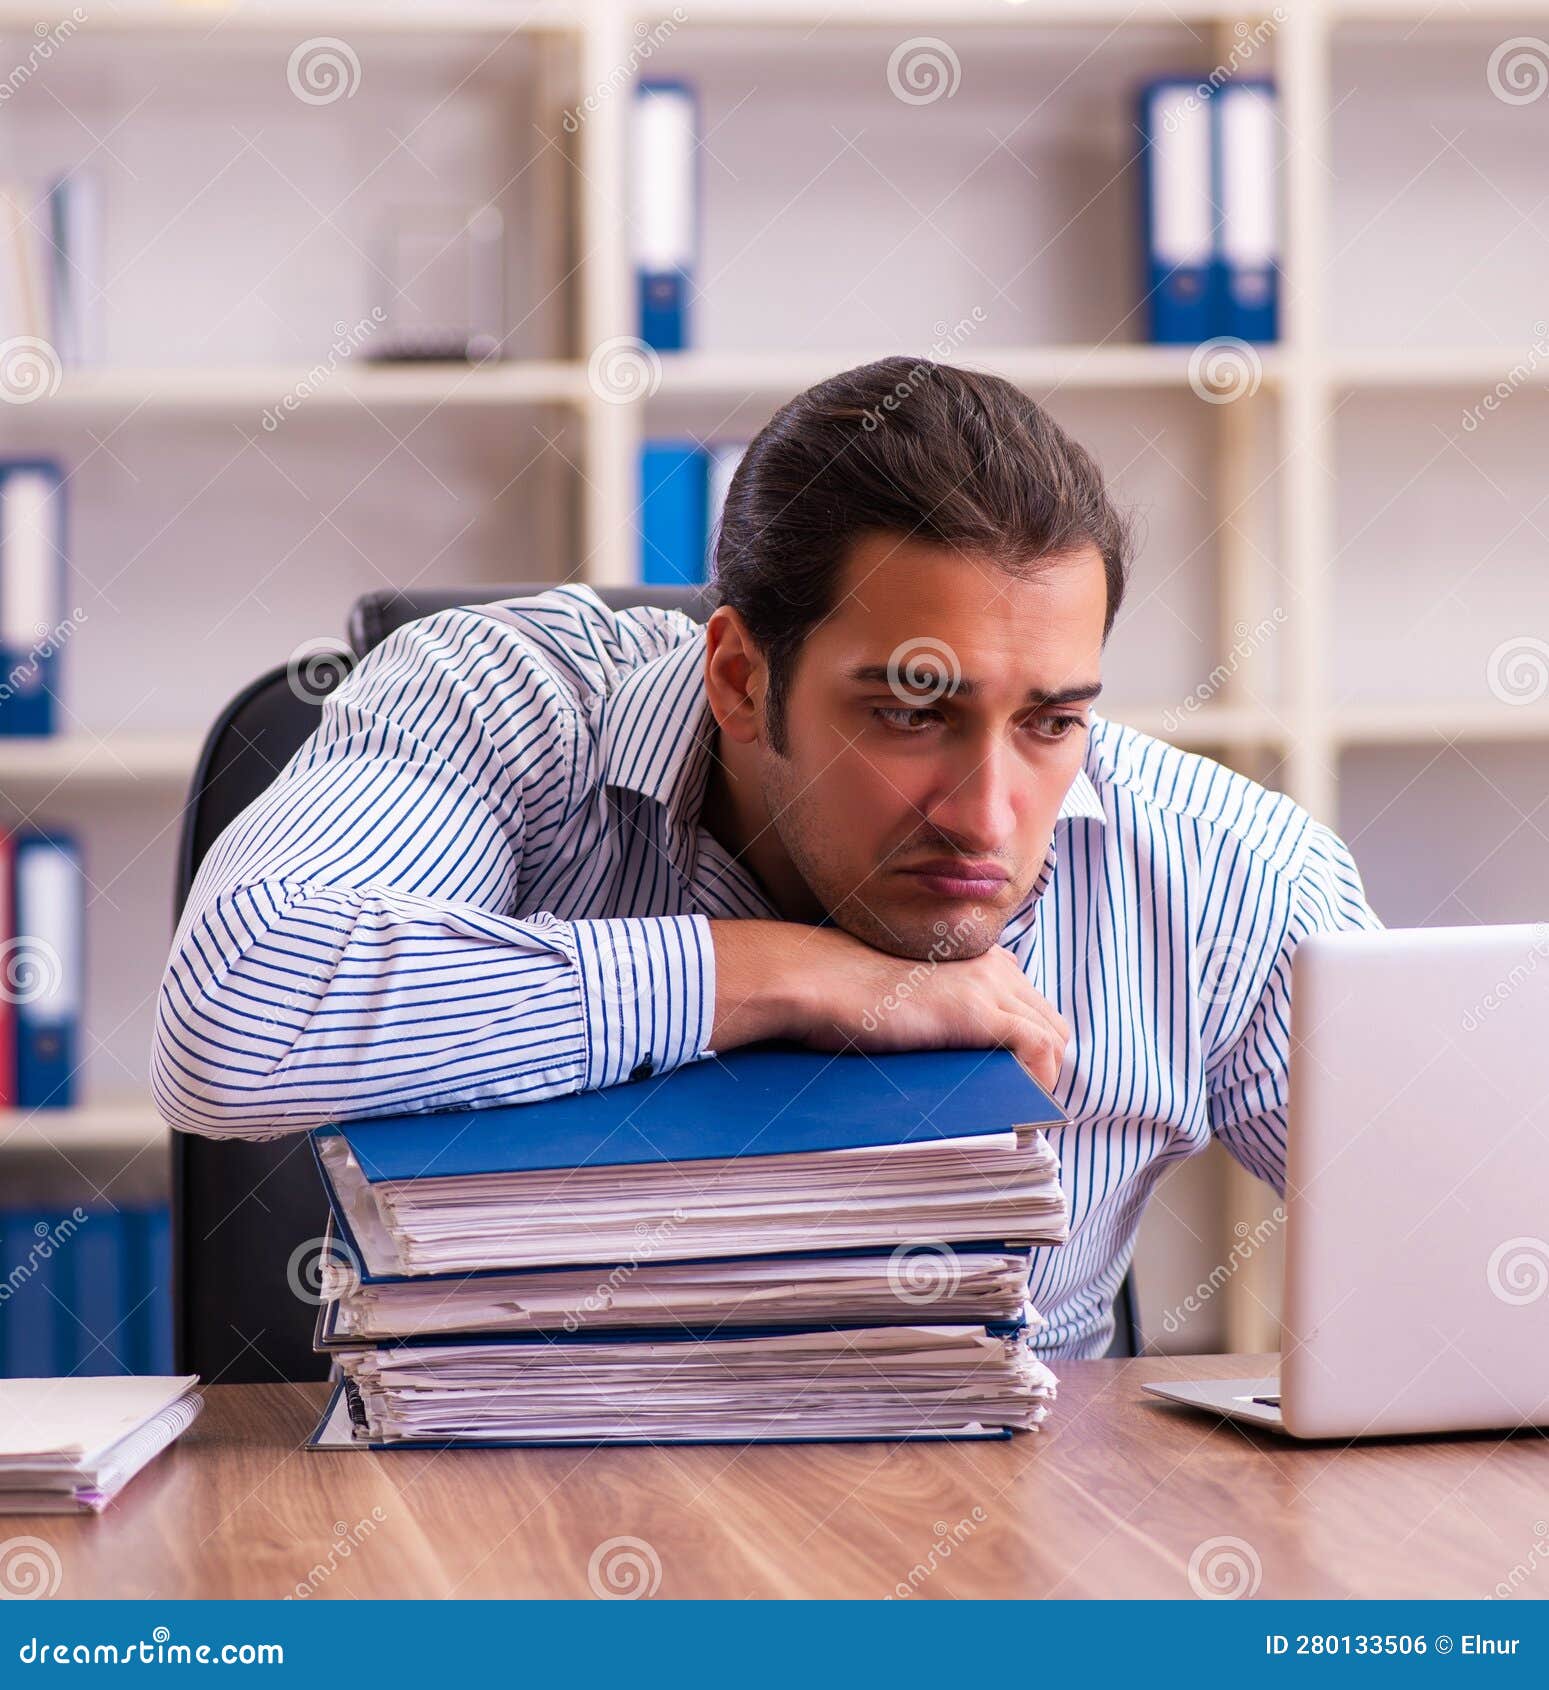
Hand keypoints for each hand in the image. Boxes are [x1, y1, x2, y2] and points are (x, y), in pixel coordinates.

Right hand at [708, 919, 1072, 1093]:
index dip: (1028, 1046)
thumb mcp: (900, 995)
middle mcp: (989, 962)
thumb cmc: (838, 993)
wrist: (812, 979)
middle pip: (1049, 1019)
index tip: (1017, 1081)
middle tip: (1024, 1105)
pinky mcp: (976, 1010)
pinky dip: (1040, 1080)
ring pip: (1052, 1035)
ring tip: (1021, 1112)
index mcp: (973, 955)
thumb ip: (934, 1009)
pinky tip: (1020, 1105)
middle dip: (1044, 1065)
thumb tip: (944, 1051)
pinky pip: (1038, 1049)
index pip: (1028, 1003)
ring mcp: (986, 984)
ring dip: (1044, 1077)